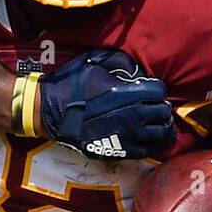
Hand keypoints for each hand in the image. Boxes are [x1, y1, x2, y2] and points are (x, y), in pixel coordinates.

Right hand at [37, 49, 175, 158]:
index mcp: (129, 93)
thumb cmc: (69, 84)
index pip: (159, 91)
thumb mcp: (93, 61)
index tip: (150, 88)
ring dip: (163, 126)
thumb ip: (120, 62)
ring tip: (159, 123)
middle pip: (163, 112)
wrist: (48, 112)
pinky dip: (155, 144)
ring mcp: (128, 136)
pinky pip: (148, 150)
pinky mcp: (120, 150)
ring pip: (161, 134)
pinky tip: (153, 139)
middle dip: (161, 107)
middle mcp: (134, 116)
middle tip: (155, 105)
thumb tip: (137, 71)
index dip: (156, 88)